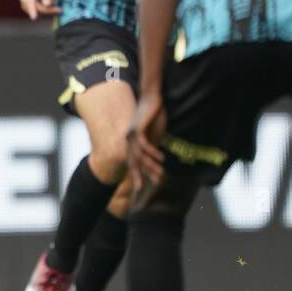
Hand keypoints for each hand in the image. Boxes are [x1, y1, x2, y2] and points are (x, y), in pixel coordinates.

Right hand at [17, 0, 60, 20]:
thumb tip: (46, 4)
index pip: (30, 0)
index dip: (32, 9)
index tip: (34, 18)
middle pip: (34, 7)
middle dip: (47, 10)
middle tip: (60, 10)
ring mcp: (24, 3)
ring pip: (36, 12)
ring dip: (47, 12)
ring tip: (56, 8)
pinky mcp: (26, 8)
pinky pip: (36, 13)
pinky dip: (44, 12)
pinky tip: (50, 8)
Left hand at [126, 91, 166, 206]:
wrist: (152, 99)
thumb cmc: (154, 117)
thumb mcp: (155, 135)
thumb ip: (153, 147)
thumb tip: (155, 160)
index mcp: (132, 144)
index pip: (133, 164)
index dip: (136, 177)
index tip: (139, 191)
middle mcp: (129, 141)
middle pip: (133, 164)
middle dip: (138, 177)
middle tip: (143, 190)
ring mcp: (132, 135)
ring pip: (140, 156)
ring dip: (150, 166)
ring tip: (160, 175)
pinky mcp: (137, 128)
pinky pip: (144, 145)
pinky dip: (153, 153)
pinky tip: (162, 158)